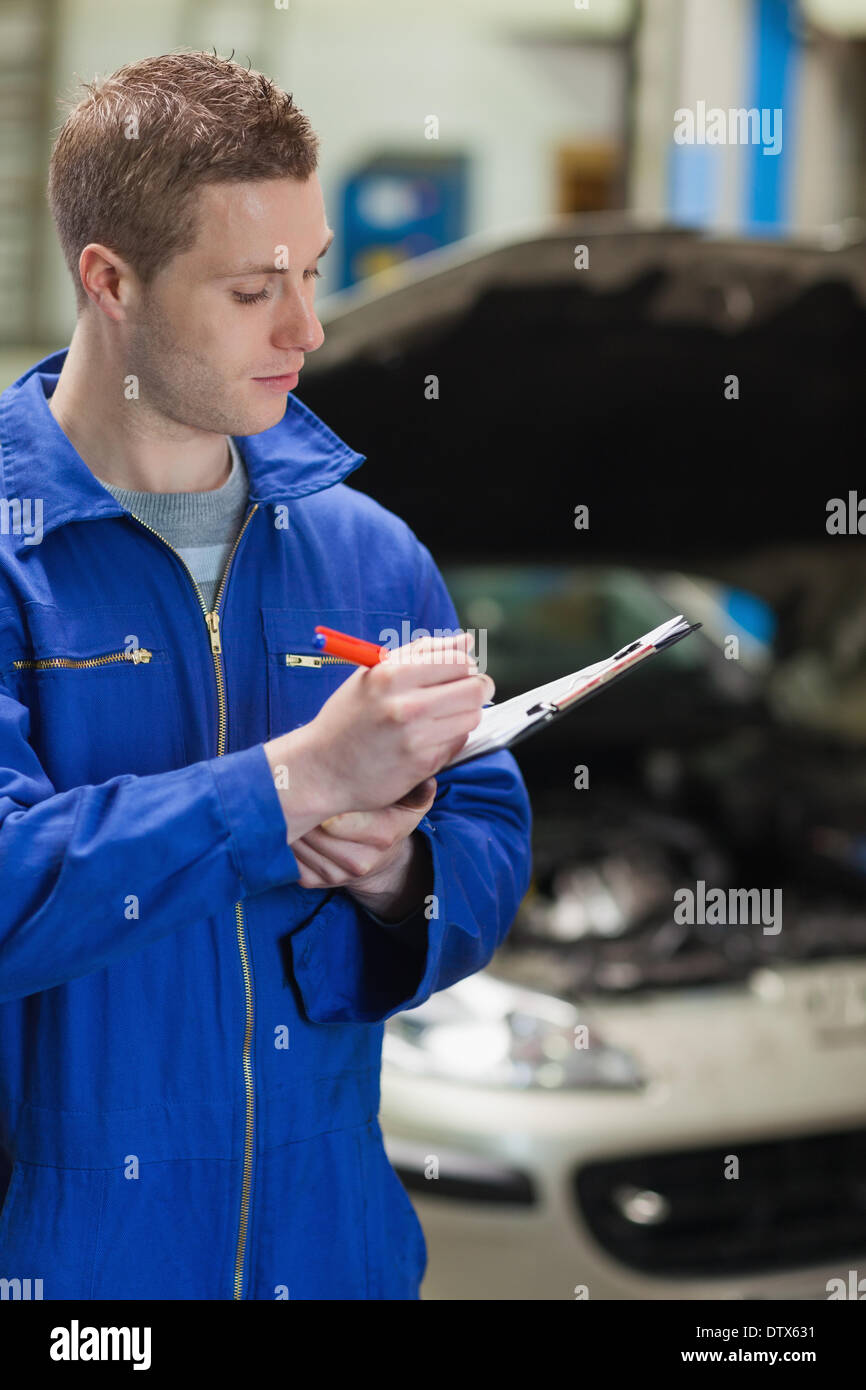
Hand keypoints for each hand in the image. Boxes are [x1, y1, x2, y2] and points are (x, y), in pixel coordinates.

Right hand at [270, 632, 493, 819]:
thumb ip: (422, 653)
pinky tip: (429, 737)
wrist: (322, 768)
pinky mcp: (422, 765)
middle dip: (478, 687)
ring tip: (442, 715)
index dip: (466, 664)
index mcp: (391, 675)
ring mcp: (415, 738)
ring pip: (472, 717)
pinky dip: (450, 737)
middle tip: (467, 691)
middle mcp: (405, 706)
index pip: (457, 661)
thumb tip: (466, 641)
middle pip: (475, 689)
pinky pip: (458, 742)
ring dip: (465, 714)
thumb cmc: (349, 716)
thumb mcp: (375, 673)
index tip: (461, 671)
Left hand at [291, 779, 436, 900]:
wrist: (382, 863)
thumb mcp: (411, 804)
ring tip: (286, 800)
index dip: (321, 797)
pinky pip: (288, 859)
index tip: (310, 776)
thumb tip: (426, 780)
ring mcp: (335, 875)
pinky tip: (288, 823)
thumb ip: (419, 790)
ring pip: (298, 843)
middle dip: (301, 806)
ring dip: (287, 822)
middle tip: (289, 784)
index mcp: (383, 835)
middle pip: (314, 830)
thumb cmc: (391, 820)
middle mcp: (359, 860)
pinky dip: (283, 841)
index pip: (340, 819)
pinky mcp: (313, 881)